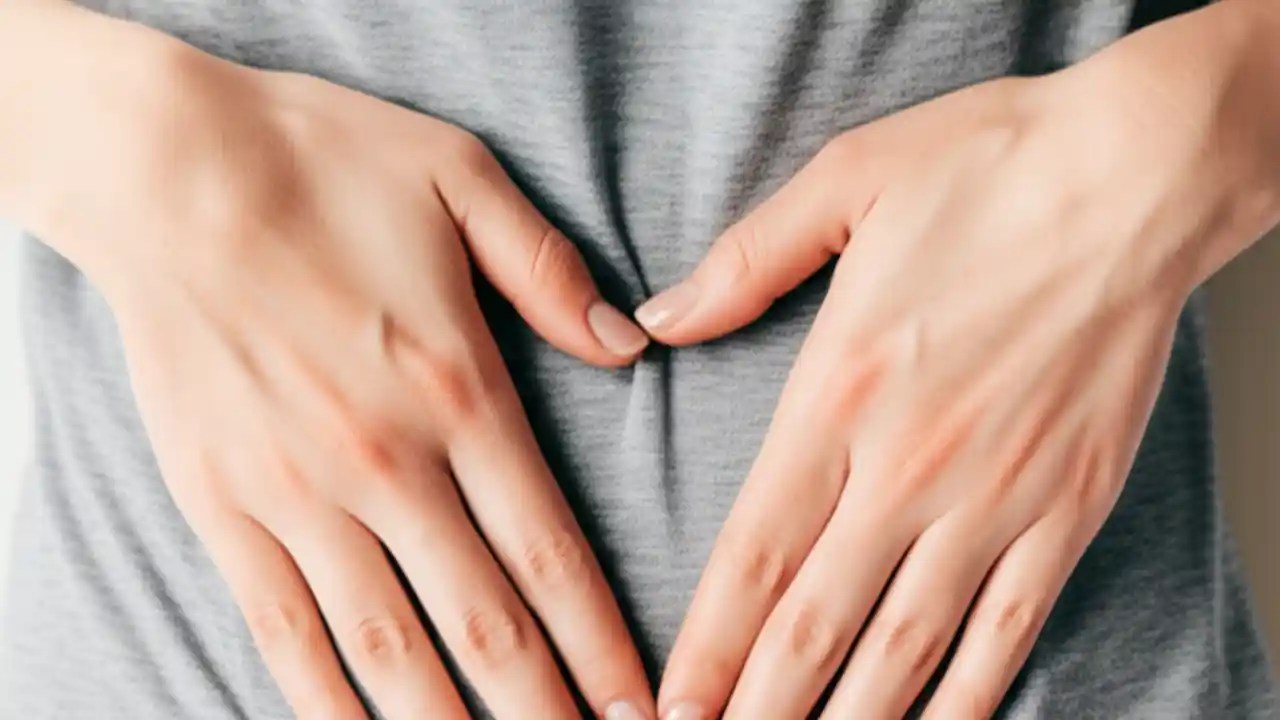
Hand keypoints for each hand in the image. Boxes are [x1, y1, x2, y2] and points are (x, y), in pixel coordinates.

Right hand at [44, 39, 654, 719]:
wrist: (165, 166)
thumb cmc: (323, 163)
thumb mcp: (464, 181)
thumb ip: (551, 274)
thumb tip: (628, 346)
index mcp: (459, 391)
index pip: (550, 552)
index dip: (603, 645)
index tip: (639, 707)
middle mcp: (385, 462)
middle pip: (484, 622)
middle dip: (546, 709)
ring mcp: (297, 495)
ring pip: (388, 649)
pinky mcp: (222, 506)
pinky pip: (281, 631)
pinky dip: (326, 703)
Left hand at [642, 11, 1279, 718]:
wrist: (1138, 174)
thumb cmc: (989, 169)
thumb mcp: (843, 183)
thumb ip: (743, 264)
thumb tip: (657, 319)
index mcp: (839, 393)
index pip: (751, 552)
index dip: (704, 643)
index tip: (668, 704)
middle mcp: (908, 466)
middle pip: (812, 622)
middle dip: (755, 705)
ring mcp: (994, 498)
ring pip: (902, 645)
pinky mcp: (1067, 508)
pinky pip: (1008, 627)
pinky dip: (967, 695)